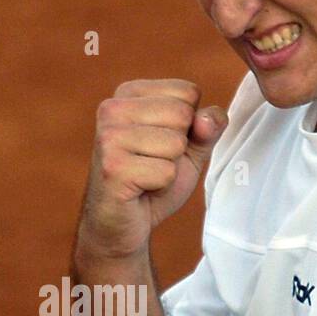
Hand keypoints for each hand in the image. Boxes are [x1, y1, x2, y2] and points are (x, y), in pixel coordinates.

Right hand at [75, 79, 227, 262]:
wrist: (121, 223)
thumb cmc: (153, 181)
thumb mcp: (189, 148)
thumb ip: (208, 127)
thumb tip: (207, 119)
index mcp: (129, 93)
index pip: (188, 91)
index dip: (188, 125)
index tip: (160, 144)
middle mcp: (112, 108)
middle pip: (183, 114)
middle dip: (178, 147)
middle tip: (151, 163)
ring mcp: (109, 137)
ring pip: (175, 143)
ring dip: (169, 169)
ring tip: (145, 176)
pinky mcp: (112, 167)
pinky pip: (166, 172)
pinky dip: (161, 187)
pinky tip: (139, 189)